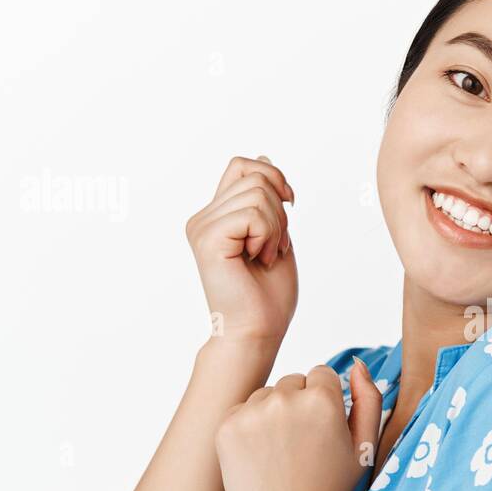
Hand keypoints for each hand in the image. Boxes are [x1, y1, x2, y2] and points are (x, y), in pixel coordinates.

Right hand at [186, 155, 298, 343]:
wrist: (258, 331)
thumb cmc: (268, 295)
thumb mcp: (275, 234)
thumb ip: (268, 200)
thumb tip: (265, 159)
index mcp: (216, 215)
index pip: (244, 166)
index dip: (274, 178)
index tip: (289, 206)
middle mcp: (203, 218)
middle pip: (256, 176)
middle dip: (280, 212)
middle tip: (272, 248)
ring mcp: (202, 227)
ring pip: (258, 193)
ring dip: (276, 228)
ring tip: (264, 257)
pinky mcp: (208, 239)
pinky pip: (254, 214)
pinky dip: (268, 237)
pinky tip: (258, 260)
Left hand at [214, 355, 383, 490]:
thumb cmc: (330, 489)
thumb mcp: (364, 446)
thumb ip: (369, 397)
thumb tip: (357, 362)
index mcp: (322, 401)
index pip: (321, 374)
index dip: (325, 403)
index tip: (321, 431)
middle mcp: (286, 399)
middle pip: (292, 381)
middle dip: (298, 404)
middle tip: (301, 446)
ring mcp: (252, 412)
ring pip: (266, 394)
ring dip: (272, 413)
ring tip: (280, 452)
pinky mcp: (227, 426)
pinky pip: (241, 409)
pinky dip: (249, 426)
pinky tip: (260, 455)